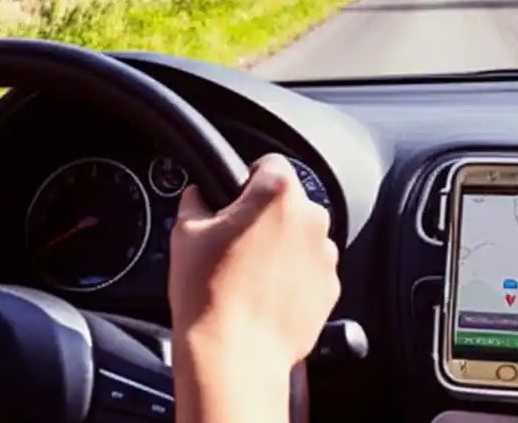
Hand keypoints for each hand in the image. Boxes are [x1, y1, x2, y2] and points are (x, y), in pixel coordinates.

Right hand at [168, 154, 338, 422]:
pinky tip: (265, 294)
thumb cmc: (208, 295)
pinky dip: (294, 276)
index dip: (246, 179)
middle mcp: (311, 219)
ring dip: (282, 245)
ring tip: (248, 273)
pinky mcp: (331, 288)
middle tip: (235, 242)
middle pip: (288, 201)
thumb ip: (196, 201)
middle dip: (265, 215)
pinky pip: (311, 269)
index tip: (234, 199)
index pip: (268, 162)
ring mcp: (325, 255)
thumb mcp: (186, 233)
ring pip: (302, 236)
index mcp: (277, 193)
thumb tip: (199, 195)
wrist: (233, 355)